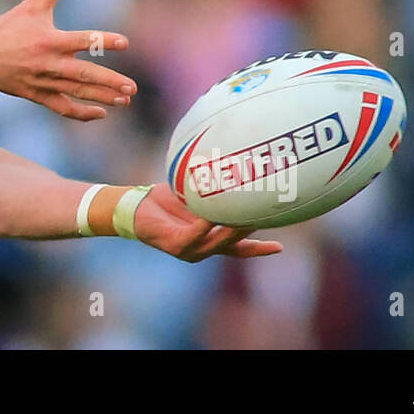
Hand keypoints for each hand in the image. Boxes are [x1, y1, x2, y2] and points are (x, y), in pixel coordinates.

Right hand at [0, 0, 137, 120]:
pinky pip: (62, 108)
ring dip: (102, 97)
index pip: (82, 40)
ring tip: (125, 99)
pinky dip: (81, 113)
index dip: (103, 40)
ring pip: (77, 93)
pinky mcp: (37, 96)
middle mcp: (48, 63)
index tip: (125, 42)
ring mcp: (43, 82)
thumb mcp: (31, 5)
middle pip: (83, 75)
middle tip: (131, 87)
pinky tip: (101, 113)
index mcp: (49, 40)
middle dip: (109, 82)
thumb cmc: (7, 28)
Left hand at [134, 184, 283, 261]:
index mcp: (208, 239)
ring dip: (234, 231)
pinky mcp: (176, 245)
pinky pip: (195, 234)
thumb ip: (208, 188)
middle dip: (252, 234)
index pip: (239, 248)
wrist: (133, 208)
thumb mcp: (191, 195)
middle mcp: (202, 249)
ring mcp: (191, 250)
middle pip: (235, 245)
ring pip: (219, 242)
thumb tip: (227, 163)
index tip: (280, 246)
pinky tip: (212, 216)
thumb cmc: (162, 200)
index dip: (259, 248)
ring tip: (249, 218)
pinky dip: (205, 225)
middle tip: (269, 220)